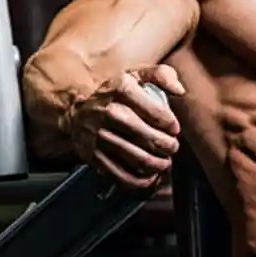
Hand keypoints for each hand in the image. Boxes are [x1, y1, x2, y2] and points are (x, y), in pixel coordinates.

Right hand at [65, 64, 186, 188]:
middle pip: (150, 139)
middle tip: (172, 147)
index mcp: (122, 90)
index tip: (174, 129)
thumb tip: (179, 90)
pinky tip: (151, 176)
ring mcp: (101, 137)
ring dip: (159, 165)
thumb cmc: (113, 94)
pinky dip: (142, 181)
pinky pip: (124, 176)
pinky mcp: (95, 157)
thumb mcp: (135, 75)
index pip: (157, 114)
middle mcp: (110, 113)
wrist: (76, 110)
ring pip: (140, 160)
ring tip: (165, 161)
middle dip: (169, 147)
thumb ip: (161, 75)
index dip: (171, 125)